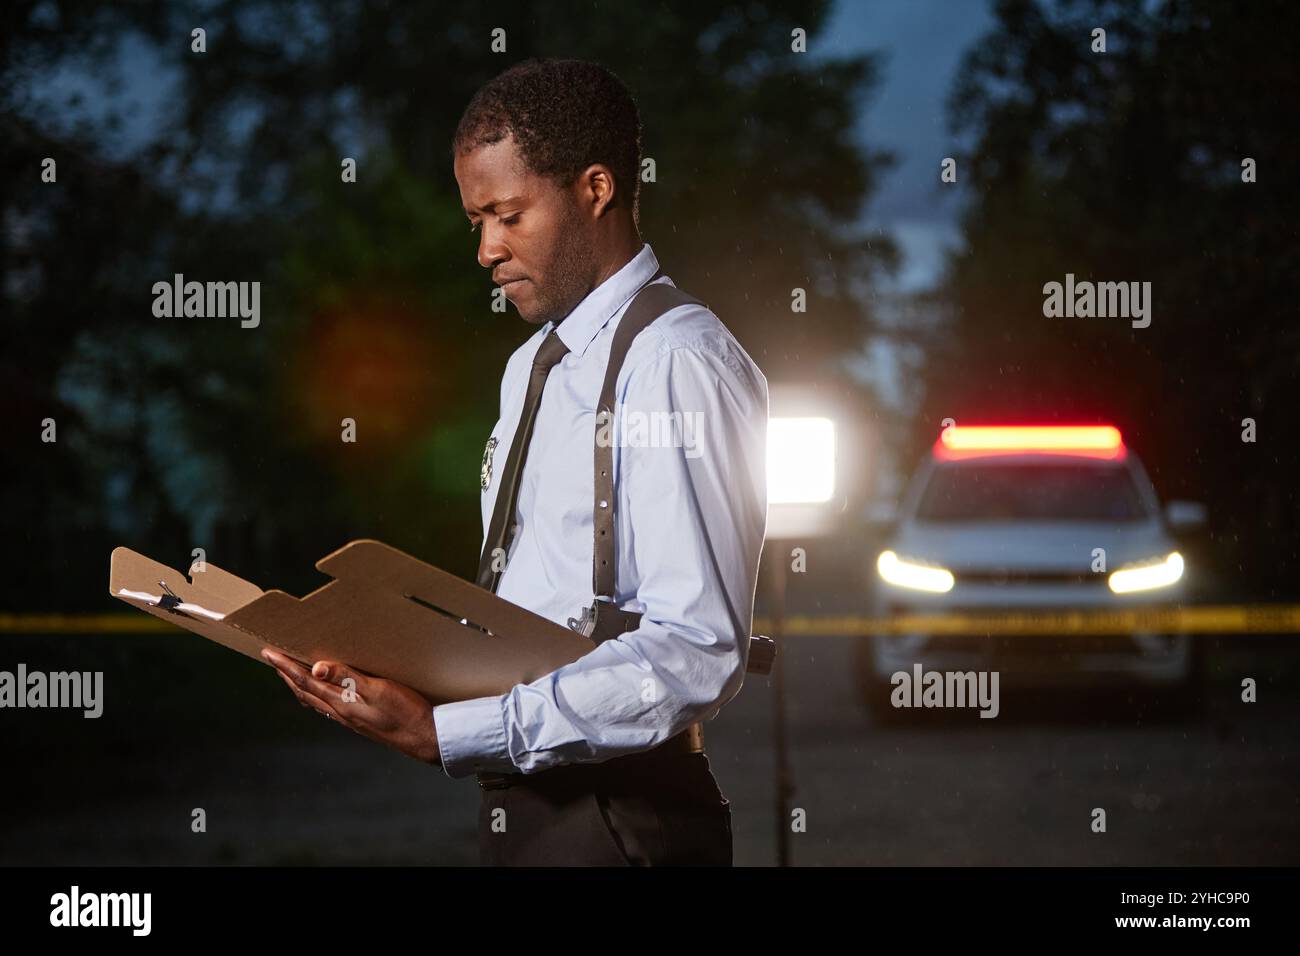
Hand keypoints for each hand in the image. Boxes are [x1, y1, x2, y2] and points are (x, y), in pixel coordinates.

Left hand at [261, 647, 440, 765]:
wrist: (425, 739)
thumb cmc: (406, 713)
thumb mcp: (378, 690)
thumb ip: (348, 678)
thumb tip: (316, 669)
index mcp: (342, 703)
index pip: (306, 681)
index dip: (286, 666)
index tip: (269, 653)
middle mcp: (341, 713)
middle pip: (305, 692)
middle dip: (287, 675)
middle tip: (273, 659)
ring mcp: (350, 719)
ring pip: (315, 700)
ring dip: (300, 685)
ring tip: (291, 673)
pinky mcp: (361, 721)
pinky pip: (329, 706)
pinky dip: (317, 695)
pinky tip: (323, 693)